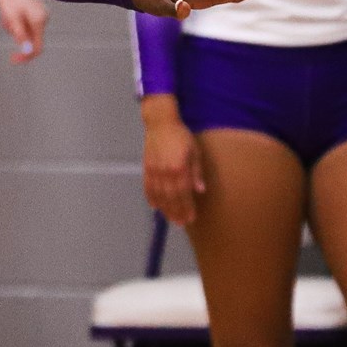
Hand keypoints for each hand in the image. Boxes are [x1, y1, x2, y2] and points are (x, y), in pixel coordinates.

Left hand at [0, 0, 48, 63]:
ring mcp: (39, 14)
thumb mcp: (12, 16)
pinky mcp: (34, 10)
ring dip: (13, 27)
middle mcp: (42, 18)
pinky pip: (24, 22)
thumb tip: (26, 51)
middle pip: (30, 38)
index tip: (13, 59)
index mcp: (40, 21)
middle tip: (5, 22)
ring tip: (5, 12)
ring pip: (25, 30)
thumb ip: (20, 34)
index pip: (37, 48)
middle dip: (16, 35)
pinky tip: (7, 10)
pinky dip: (14, 21)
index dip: (25, 56)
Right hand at [141, 96, 204, 226]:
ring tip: (170, 218)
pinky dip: (150, 197)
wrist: (160, 123)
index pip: (183, 193)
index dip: (187, 207)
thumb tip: (200, 190)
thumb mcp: (194, 151)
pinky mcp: (146, 167)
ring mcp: (154, 170)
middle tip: (181, 223)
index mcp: (179, 167)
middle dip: (176, 211)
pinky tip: (154, 206)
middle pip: (171, 197)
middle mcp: (165, 171)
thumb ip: (196, 172)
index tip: (191, 218)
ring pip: (159, 194)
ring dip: (164, 208)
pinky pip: (147, 186)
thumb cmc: (181, 135)